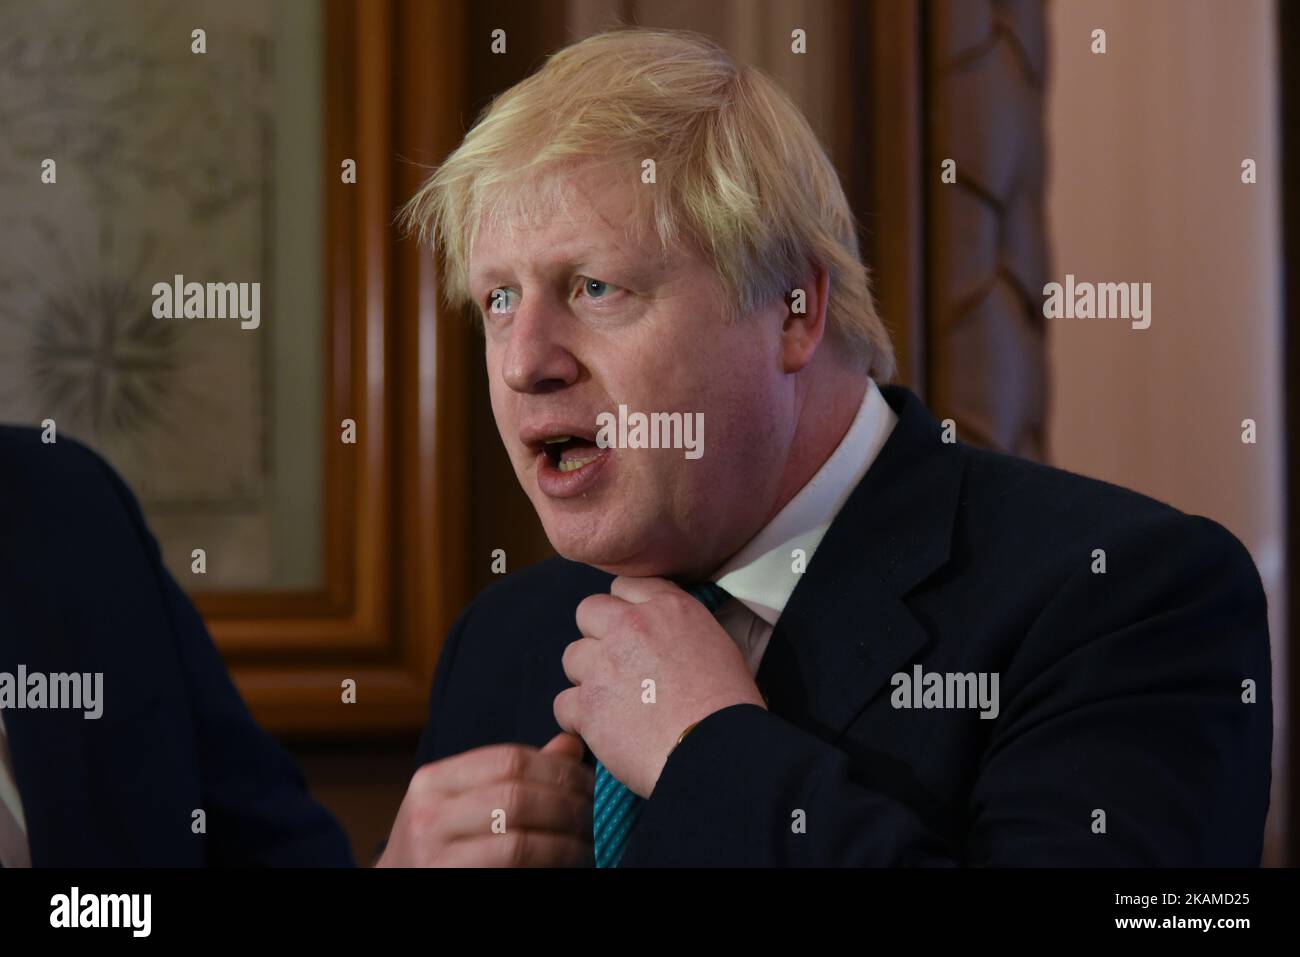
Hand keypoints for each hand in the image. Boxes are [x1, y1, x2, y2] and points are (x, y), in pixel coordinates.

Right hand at [376, 732, 594, 866]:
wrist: (399, 885)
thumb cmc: (439, 845)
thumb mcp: (464, 803)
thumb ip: (514, 775)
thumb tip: (570, 745)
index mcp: (433, 781)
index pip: (508, 758)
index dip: (558, 768)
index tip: (589, 781)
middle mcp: (427, 815)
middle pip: (517, 796)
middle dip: (569, 804)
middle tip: (597, 813)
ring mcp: (433, 855)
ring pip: (518, 840)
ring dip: (566, 840)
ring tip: (589, 842)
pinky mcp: (447, 882)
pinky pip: (513, 868)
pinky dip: (551, 862)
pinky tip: (569, 861)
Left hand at [554, 576, 766, 797]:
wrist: (718, 748)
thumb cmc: (729, 705)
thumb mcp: (717, 645)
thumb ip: (680, 629)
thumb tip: (664, 639)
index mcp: (668, 607)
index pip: (625, 587)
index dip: (625, 610)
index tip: (631, 632)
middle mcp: (631, 626)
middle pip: (588, 611)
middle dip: (597, 635)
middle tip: (616, 664)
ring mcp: (604, 664)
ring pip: (572, 656)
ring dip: (587, 676)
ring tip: (610, 701)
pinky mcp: (588, 704)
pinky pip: (563, 704)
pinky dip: (578, 719)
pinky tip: (601, 730)